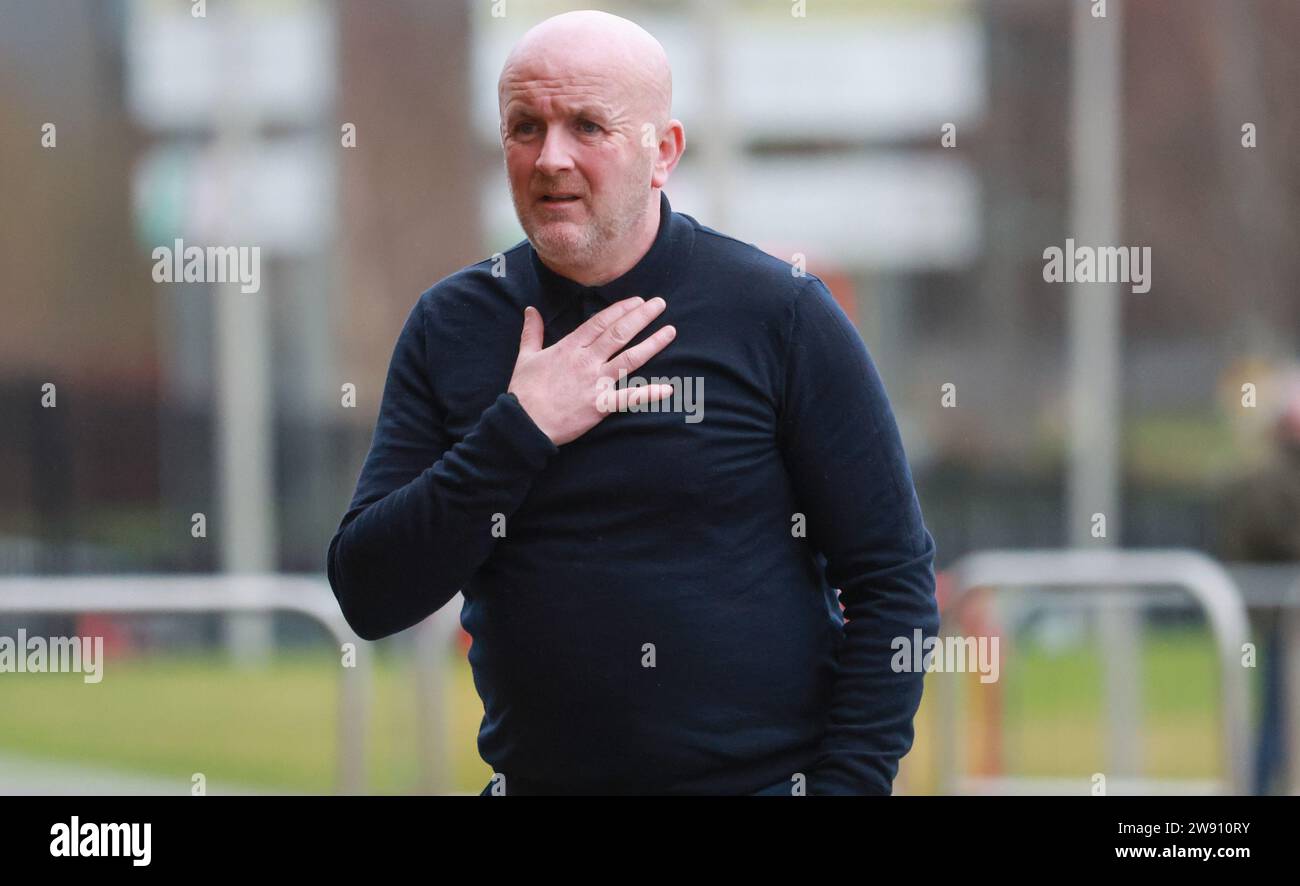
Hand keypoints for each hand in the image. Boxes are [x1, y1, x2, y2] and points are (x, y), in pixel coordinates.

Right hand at [507, 295, 676, 445]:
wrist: (524, 423)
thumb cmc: (524, 391)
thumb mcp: (526, 357)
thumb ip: (532, 332)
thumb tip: (531, 310)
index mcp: (570, 347)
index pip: (600, 322)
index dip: (621, 309)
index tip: (638, 300)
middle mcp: (586, 361)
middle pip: (619, 334)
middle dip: (641, 317)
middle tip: (660, 304)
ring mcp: (595, 382)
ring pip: (629, 359)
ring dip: (652, 344)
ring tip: (670, 331)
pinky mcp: (600, 405)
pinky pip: (629, 398)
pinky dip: (649, 394)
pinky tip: (668, 389)